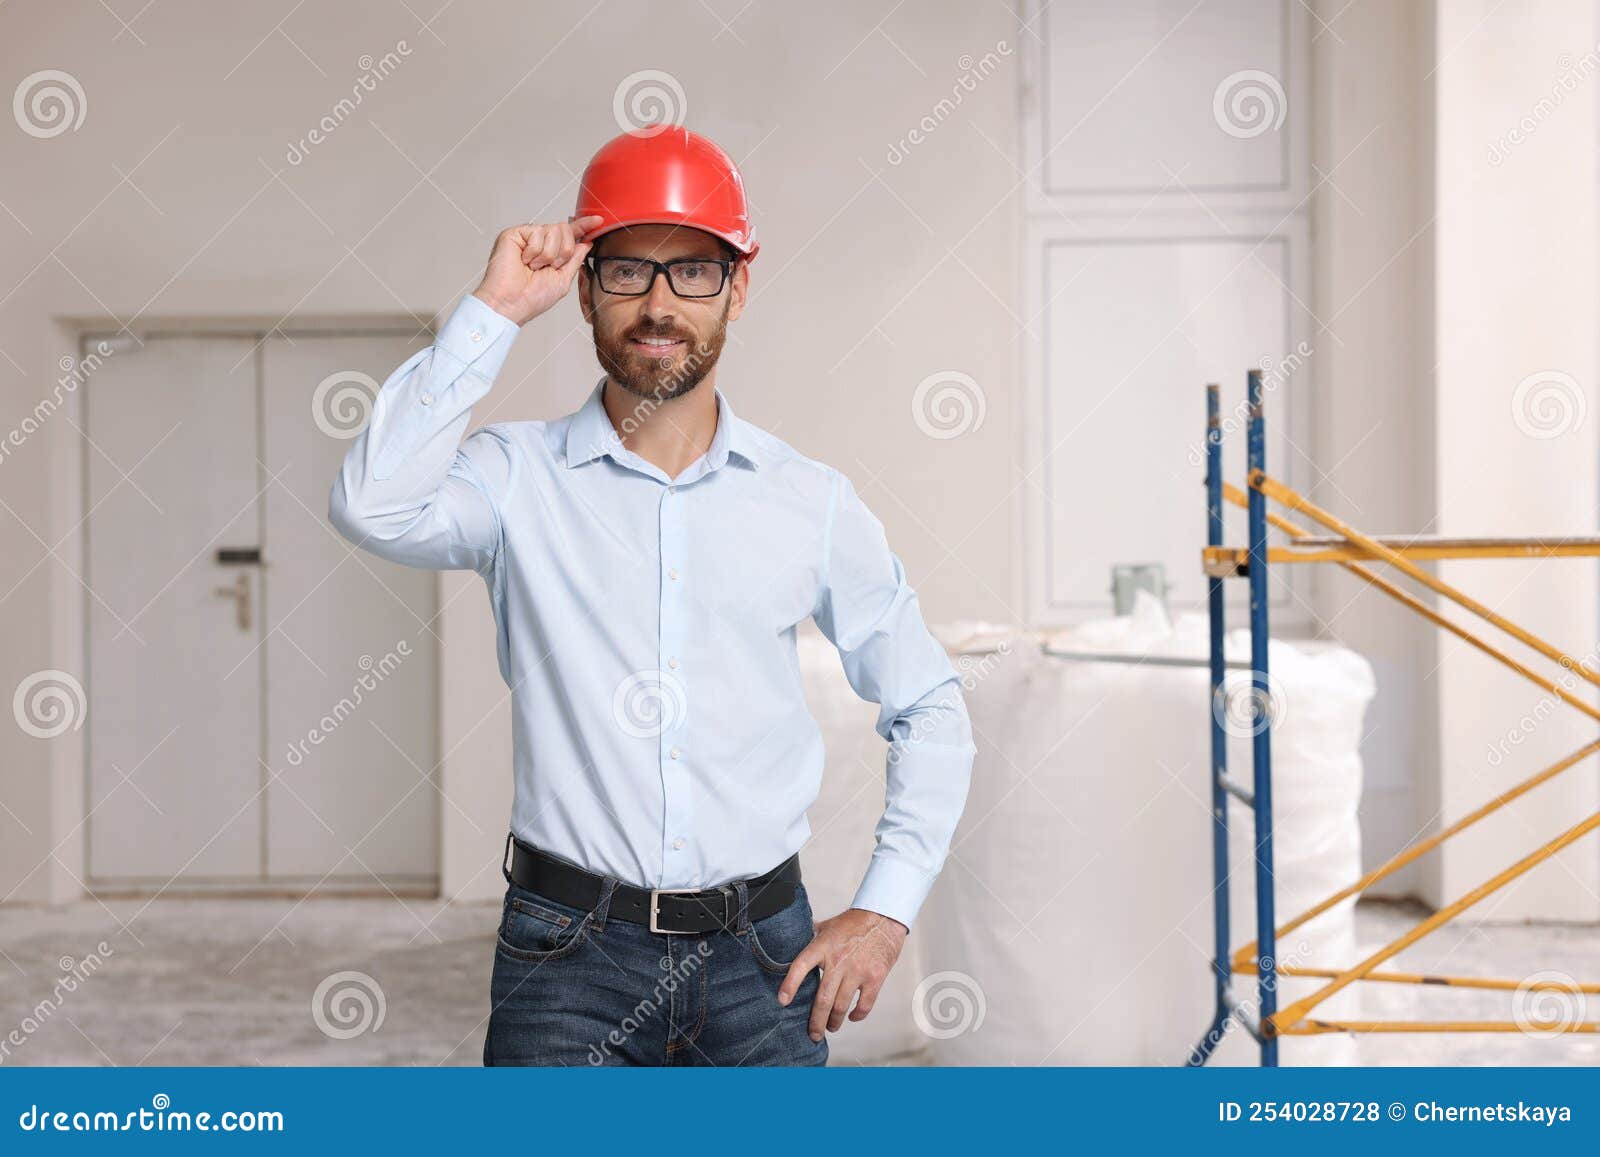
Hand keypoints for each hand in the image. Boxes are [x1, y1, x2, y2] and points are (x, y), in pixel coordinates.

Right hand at [472, 215, 602, 325]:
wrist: (511, 303)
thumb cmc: (532, 297)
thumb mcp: (563, 280)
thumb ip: (575, 259)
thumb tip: (586, 243)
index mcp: (552, 253)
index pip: (570, 235)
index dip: (584, 226)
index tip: (598, 221)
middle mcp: (540, 242)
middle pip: (565, 229)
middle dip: (563, 252)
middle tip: (549, 267)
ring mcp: (527, 237)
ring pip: (553, 230)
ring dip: (548, 255)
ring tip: (534, 267)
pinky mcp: (515, 233)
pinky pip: (537, 232)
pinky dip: (534, 252)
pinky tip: (523, 261)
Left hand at [778, 907, 908, 1042]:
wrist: (883, 918)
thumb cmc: (854, 923)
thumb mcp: (827, 926)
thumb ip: (810, 938)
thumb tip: (791, 942)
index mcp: (823, 946)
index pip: (801, 966)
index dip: (790, 985)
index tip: (783, 1001)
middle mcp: (838, 961)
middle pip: (823, 999)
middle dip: (816, 1021)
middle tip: (813, 1034)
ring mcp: (858, 971)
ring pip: (841, 1006)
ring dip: (834, 1022)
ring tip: (830, 1028)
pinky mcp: (875, 978)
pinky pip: (864, 1005)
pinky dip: (857, 1015)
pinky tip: (851, 1017)